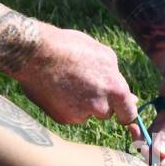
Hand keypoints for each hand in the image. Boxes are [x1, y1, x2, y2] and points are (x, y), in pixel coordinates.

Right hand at [14, 25, 138, 125]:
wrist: (34, 53)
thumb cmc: (70, 47)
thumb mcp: (102, 54)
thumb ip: (116, 77)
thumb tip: (130, 96)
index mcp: (115, 89)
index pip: (129, 113)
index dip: (124, 111)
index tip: (120, 109)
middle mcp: (100, 106)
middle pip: (106, 112)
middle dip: (100, 102)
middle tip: (84, 82)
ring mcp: (80, 115)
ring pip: (87, 114)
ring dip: (82, 104)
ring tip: (67, 81)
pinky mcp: (63, 118)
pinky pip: (70, 115)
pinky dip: (66, 106)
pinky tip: (56, 89)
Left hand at [143, 42, 164, 165]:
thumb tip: (159, 154)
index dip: (164, 164)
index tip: (149, 150)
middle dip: (150, 152)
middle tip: (136, 138)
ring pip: (156, 153)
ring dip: (143, 143)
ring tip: (134, 129)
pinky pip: (151, 140)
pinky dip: (141, 134)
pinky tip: (134, 125)